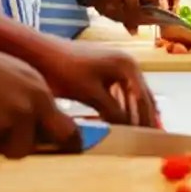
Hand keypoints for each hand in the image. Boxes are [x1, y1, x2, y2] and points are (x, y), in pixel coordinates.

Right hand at [0, 42, 78, 157]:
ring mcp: (0, 123)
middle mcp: (25, 109)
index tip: (66, 155)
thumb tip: (46, 130)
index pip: (65, 130)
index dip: (66, 146)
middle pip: (28, 148)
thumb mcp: (16, 73)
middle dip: (15, 146)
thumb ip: (33, 100)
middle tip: (0, 134)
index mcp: (38, 92)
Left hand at [32, 41, 158, 127]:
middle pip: (141, 95)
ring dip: (133, 112)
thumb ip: (113, 112)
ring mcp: (117, 66)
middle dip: (144, 116)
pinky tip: (120, 120)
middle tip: (149, 138)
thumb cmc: (65, 71)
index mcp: (127, 66)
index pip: (143, 98)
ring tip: (137, 132)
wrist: (40, 53)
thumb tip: (129, 130)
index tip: (150, 138)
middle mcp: (127, 64)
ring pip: (131, 95)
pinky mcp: (105, 71)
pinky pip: (120, 92)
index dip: (146, 120)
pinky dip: (122, 106)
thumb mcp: (90, 94)